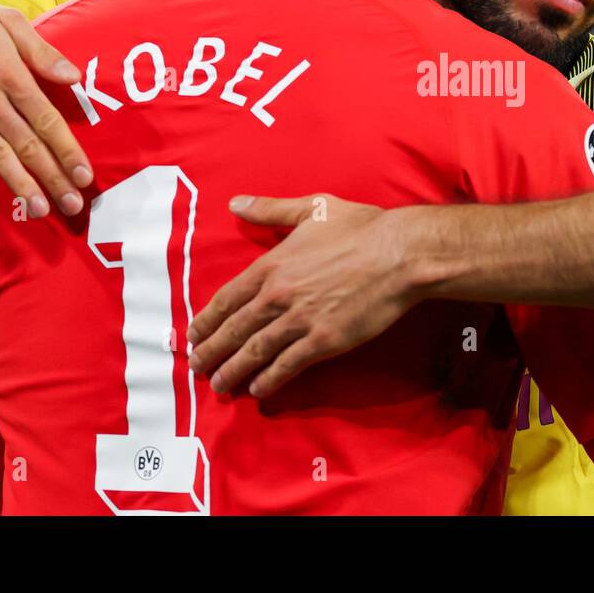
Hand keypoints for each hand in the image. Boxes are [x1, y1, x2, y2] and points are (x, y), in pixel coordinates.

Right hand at [0, 0, 92, 216]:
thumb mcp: (7, 21)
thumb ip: (42, 52)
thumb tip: (73, 76)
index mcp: (10, 73)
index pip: (46, 120)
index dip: (67, 151)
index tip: (84, 176)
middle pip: (26, 143)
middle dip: (52, 177)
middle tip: (72, 205)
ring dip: (19, 183)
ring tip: (40, 208)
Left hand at [187, 194, 421, 396]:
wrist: (400, 254)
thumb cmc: (361, 227)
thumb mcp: (312, 208)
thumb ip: (270, 209)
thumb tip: (235, 204)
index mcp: (272, 265)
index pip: (227, 298)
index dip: (206, 320)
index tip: (193, 335)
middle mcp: (278, 295)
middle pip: (234, 330)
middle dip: (212, 351)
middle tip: (197, 367)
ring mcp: (300, 320)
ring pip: (256, 351)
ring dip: (234, 371)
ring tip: (219, 385)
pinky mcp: (324, 340)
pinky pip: (288, 365)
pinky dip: (270, 379)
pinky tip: (258, 389)